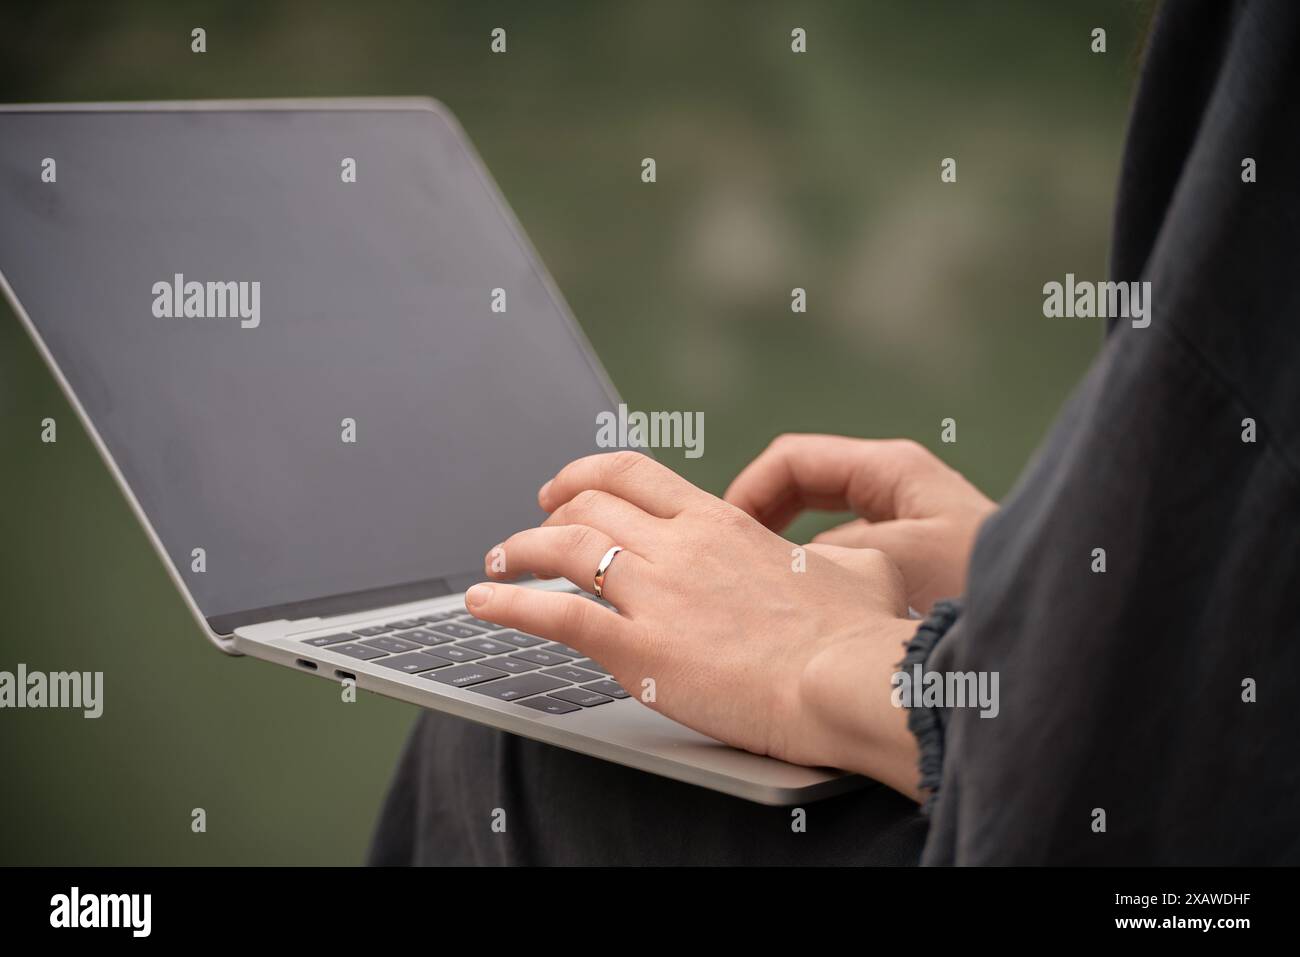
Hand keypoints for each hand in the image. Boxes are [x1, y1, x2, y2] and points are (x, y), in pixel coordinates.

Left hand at [466, 451, 923, 797]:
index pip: (633, 474)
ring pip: (562, 551)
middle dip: (546, 515)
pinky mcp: (639, 649)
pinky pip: (555, 617)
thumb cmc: (860, 634)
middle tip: (528, 531)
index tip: (565, 488)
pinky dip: (508, 606)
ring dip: (517, 552)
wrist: (847, 681)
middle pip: (587, 507)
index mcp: (720, 522)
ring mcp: (654, 595)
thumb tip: (851, 559)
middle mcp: (678, 546)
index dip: (586, 476)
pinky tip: (482, 604)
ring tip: (494, 563)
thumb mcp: (858, 568)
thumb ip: (837, 556)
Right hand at [724, 434, 995, 611]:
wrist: (1056, 636)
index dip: (747, 493)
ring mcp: (907, 538)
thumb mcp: (892, 557)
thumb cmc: (984, 590)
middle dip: (761, 534)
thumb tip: (760, 557)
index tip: (721, 535)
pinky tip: (812, 632)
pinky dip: (823, 597)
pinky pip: (848, 579)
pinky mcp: (914, 579)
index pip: (792, 461)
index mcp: (892, 470)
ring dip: (792, 571)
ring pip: (824, 545)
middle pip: (803, 499)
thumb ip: (822, 551)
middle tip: (729, 574)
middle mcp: (900, 496)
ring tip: (766, 609)